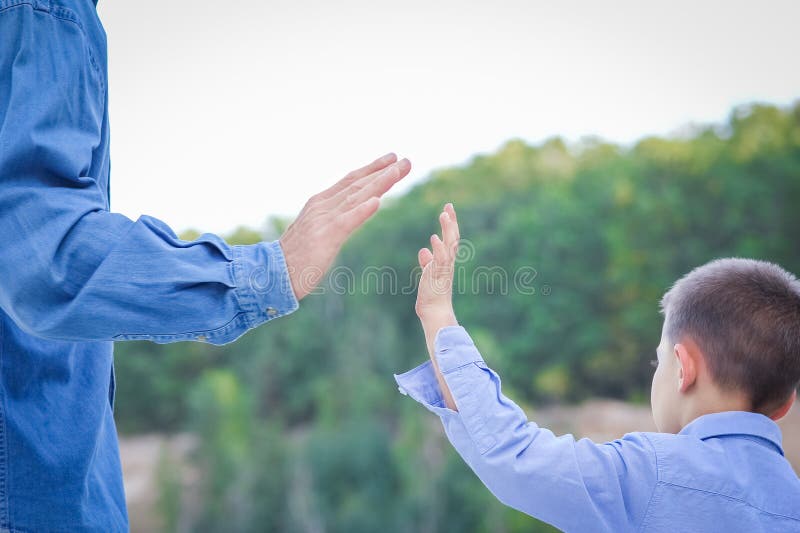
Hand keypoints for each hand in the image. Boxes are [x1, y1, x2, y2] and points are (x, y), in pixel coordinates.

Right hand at [280, 153, 410, 299]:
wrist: (273, 273)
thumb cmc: (296, 256)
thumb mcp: (316, 230)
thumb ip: (333, 218)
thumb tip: (350, 211)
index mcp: (321, 203)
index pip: (351, 181)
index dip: (372, 169)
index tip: (393, 160)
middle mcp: (323, 206)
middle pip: (358, 184)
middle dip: (384, 172)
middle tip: (407, 161)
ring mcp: (324, 219)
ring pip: (356, 196)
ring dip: (379, 183)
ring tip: (398, 171)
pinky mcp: (325, 237)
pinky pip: (347, 221)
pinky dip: (362, 210)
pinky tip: (377, 201)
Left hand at [415, 203, 458, 330]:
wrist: (435, 312)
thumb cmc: (431, 295)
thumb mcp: (428, 274)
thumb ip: (427, 262)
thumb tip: (423, 251)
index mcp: (446, 261)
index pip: (450, 239)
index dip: (449, 224)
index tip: (447, 210)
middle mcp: (448, 263)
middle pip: (453, 238)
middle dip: (451, 221)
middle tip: (449, 205)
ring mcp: (444, 268)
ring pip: (449, 245)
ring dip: (447, 229)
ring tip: (444, 214)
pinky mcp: (438, 275)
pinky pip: (441, 260)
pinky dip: (438, 248)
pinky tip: (434, 238)